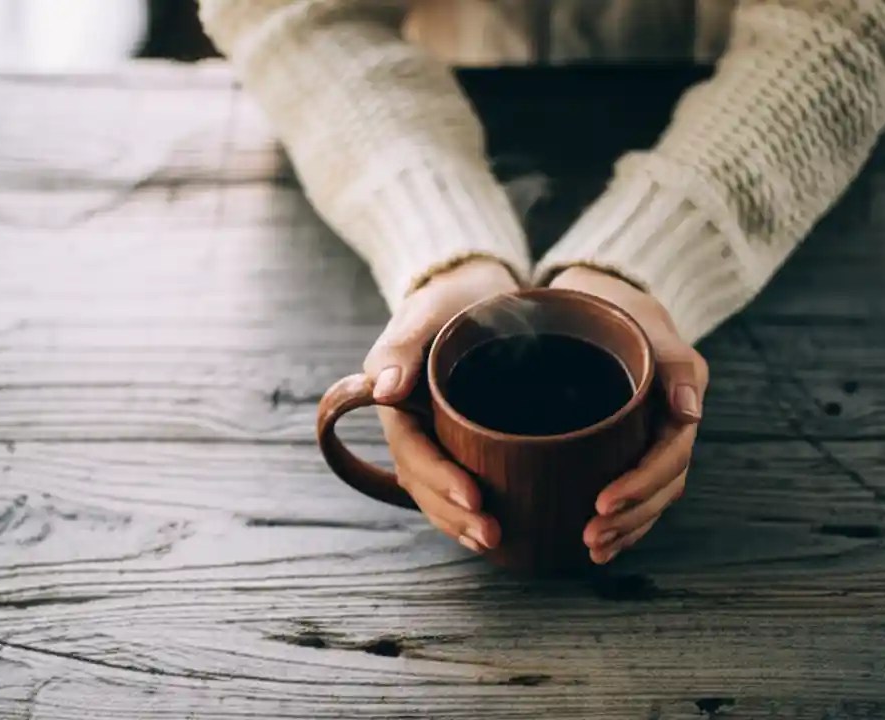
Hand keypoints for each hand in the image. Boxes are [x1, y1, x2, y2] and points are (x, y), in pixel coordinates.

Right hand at [365, 258, 517, 553]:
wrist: (478, 294)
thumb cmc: (451, 299)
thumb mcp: (427, 310)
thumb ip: (403, 346)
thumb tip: (384, 389)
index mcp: (398, 405)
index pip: (414, 453)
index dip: (440, 480)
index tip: (475, 497)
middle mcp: (413, 429)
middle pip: (424, 484)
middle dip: (454, 514)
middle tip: (493, 533)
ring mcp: (437, 440)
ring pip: (438, 495)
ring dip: (461, 524)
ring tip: (496, 542)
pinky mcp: (463, 444)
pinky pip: (460, 485)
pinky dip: (471, 512)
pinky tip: (501, 532)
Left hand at [549, 266, 708, 564]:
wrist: (597, 297)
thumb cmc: (618, 306)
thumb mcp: (644, 320)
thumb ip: (672, 359)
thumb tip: (690, 409)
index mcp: (680, 401)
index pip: (670, 457)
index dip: (640, 484)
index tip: (603, 501)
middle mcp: (670, 427)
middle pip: (663, 487)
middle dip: (631, 518)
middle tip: (590, 534)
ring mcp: (650, 441)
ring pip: (651, 499)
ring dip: (627, 529)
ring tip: (592, 547)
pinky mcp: (627, 450)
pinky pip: (635, 496)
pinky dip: (622, 525)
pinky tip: (597, 547)